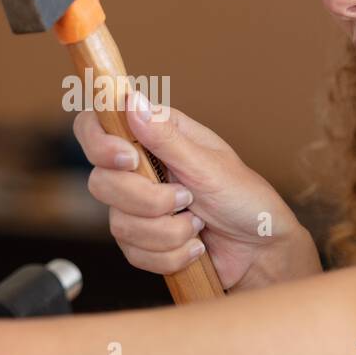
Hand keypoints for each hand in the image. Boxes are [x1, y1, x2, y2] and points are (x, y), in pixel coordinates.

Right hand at [73, 93, 320, 291]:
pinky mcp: (141, 241)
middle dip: (149, 201)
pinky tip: (195, 247)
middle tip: (187, 199)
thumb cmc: (245, 198)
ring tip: (198, 223)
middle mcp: (139, 168)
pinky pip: (133, 253)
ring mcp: (136, 207)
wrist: (261, 251)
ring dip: (168, 232)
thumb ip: (165, 137)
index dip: (100, 145)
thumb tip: (131, 100)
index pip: (94, 127)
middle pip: (101, 183)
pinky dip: (170, 254)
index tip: (129, 161)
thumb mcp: (209, 165)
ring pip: (118, 224)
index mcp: (152, 135)